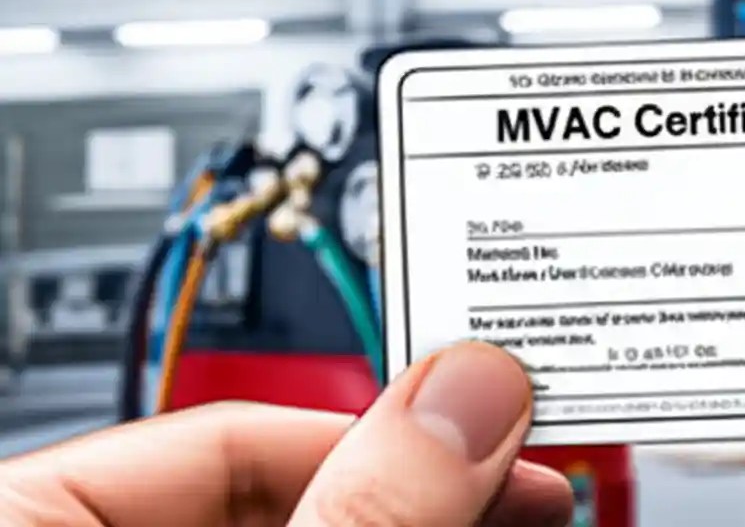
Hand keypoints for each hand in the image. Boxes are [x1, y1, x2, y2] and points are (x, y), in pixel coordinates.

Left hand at [0, 342, 571, 525]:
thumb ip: (362, 508)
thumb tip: (473, 397)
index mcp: (28, 520)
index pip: (232, 428)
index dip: (382, 420)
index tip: (492, 427)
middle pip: (284, 486)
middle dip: (425, 480)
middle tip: (527, 478)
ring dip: (422, 520)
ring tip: (513, 512)